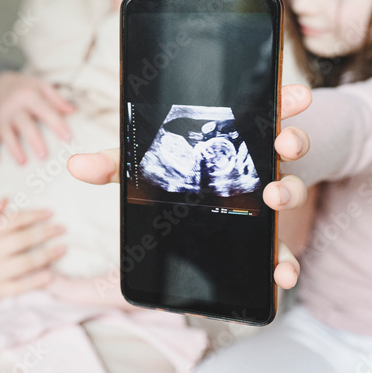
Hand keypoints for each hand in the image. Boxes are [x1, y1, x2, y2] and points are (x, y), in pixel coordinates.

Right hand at [0, 72, 75, 164]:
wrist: (0, 84)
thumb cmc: (26, 89)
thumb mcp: (42, 86)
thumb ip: (57, 99)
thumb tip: (73, 111)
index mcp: (29, 96)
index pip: (45, 110)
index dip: (57, 124)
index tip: (68, 137)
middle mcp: (13, 107)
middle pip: (24, 124)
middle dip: (33, 140)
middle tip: (44, 155)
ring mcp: (1, 117)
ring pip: (6, 134)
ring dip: (13, 148)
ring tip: (22, 162)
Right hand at [0, 199, 66, 312]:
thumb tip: (6, 199)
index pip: (13, 220)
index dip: (34, 215)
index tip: (50, 213)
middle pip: (24, 239)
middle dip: (46, 233)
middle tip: (63, 229)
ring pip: (26, 262)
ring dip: (47, 255)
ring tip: (62, 249)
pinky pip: (20, 286)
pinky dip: (36, 281)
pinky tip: (50, 275)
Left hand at [66, 84, 311, 288]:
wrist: (206, 204)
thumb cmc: (179, 171)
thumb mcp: (146, 163)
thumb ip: (116, 163)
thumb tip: (74, 165)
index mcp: (237, 134)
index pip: (267, 111)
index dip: (285, 101)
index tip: (297, 94)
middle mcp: (260, 160)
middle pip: (287, 145)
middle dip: (293, 140)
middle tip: (285, 143)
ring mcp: (268, 195)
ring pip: (290, 189)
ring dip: (287, 193)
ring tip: (273, 199)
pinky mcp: (268, 235)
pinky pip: (282, 247)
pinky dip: (285, 263)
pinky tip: (283, 278)